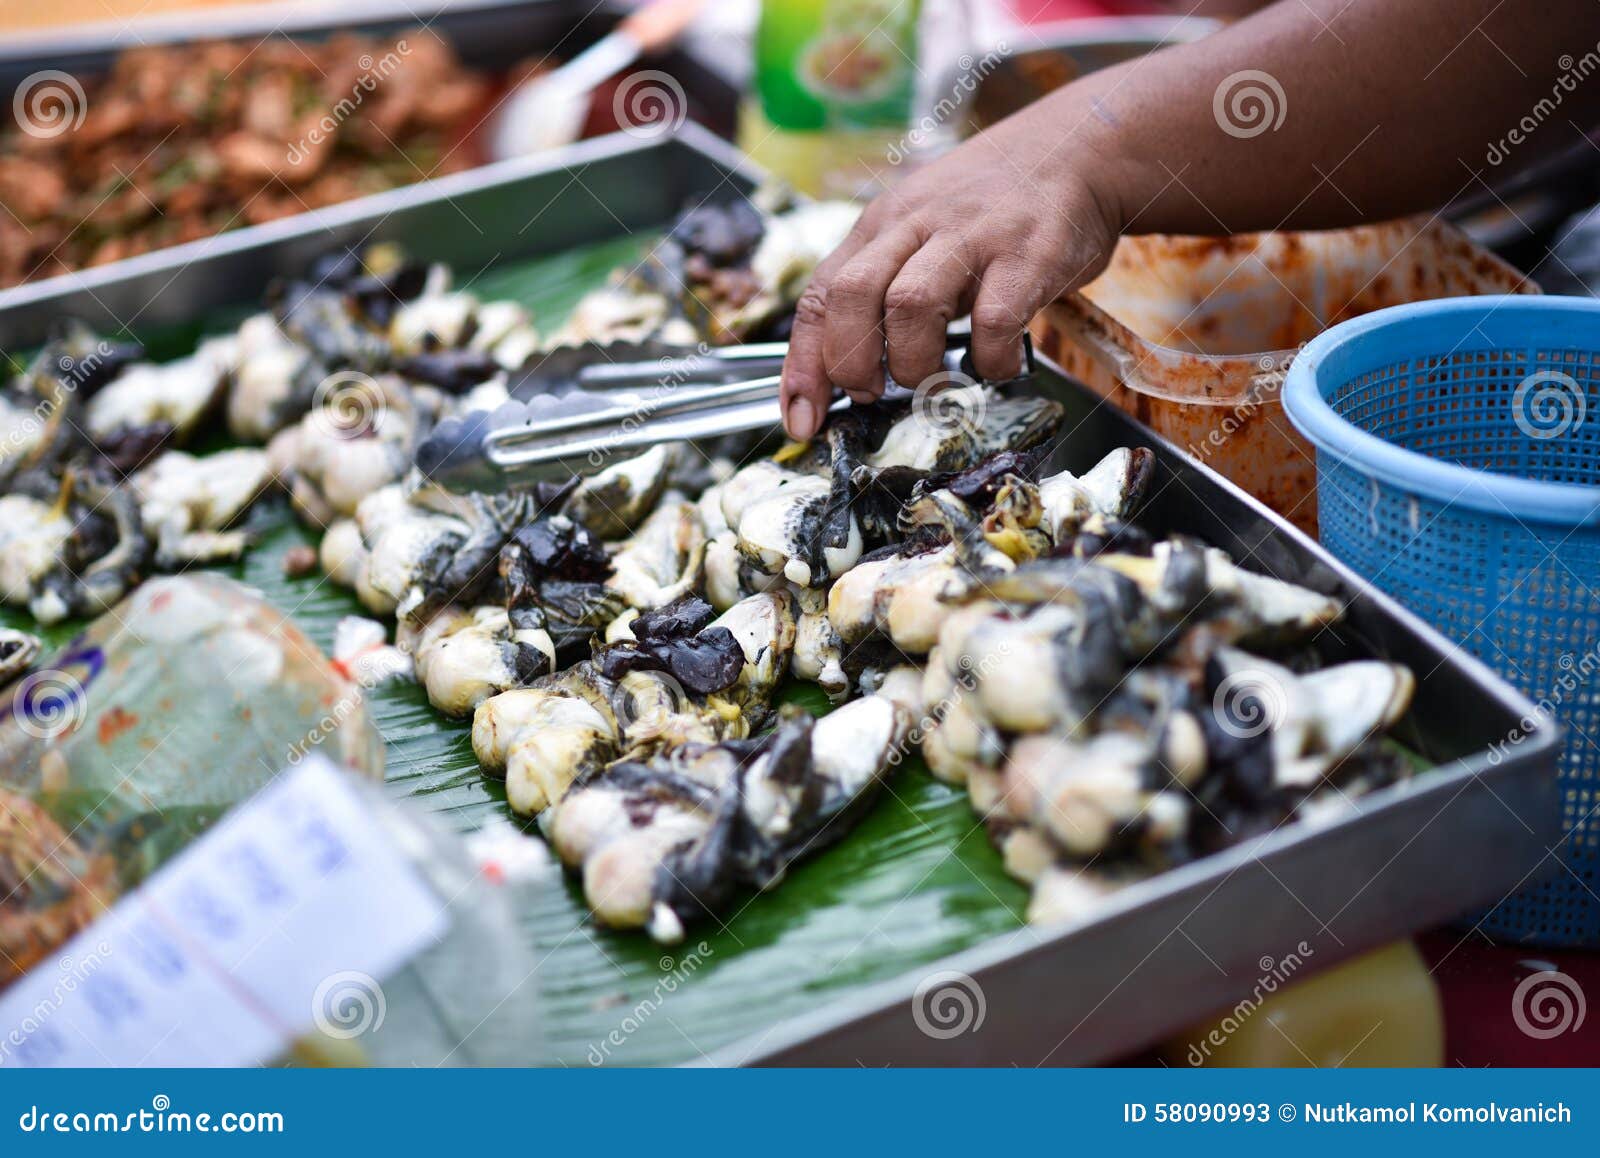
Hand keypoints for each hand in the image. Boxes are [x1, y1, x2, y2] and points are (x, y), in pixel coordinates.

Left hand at [778, 102, 1124, 439]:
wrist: (1080, 148)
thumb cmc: (994, 208)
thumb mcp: (923, 228)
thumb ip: (887, 282)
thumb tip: (849, 369)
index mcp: (882, 223)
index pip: (820, 294)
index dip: (803, 364)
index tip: (801, 417)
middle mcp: (918, 223)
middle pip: (850, 294)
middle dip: (849, 362)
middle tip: (871, 392)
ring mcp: (972, 236)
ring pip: (909, 305)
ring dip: (912, 363)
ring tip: (930, 378)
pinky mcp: (1028, 256)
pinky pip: (993, 322)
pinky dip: (988, 360)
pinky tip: (993, 364)